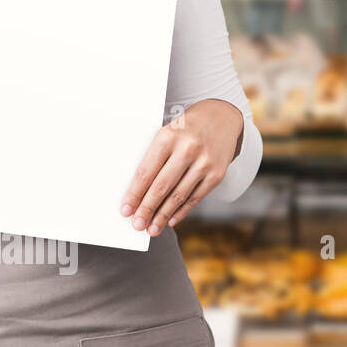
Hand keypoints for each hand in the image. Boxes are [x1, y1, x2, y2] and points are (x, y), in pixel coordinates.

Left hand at [120, 99, 243, 235]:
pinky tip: (171, 220)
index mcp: (167, 137)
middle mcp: (187, 150)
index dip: (134, 194)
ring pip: (179, 195)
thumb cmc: (185, 129)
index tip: (125, 210)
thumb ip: (153, 159)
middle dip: (147, 209)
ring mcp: (204, 163)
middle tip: (136, 224)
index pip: (146, 172)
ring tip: (152, 228)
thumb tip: (138, 192)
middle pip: (161, 186)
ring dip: (163, 215)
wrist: (221, 117)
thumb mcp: (165, 135)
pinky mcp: (217, 174)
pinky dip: (182, 211)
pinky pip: (195, 197)